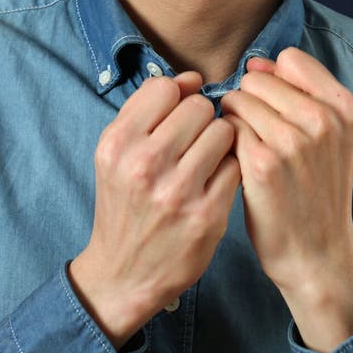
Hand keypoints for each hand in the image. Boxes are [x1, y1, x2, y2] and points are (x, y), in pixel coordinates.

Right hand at [69, 72, 239, 348]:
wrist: (124, 273)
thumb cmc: (125, 201)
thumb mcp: (119, 151)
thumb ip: (149, 108)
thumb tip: (192, 79)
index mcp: (118, 143)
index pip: (165, 88)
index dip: (178, 96)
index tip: (178, 114)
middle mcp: (144, 165)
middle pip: (199, 107)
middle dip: (201, 118)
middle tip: (194, 140)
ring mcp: (177, 192)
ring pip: (223, 132)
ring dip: (219, 142)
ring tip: (205, 159)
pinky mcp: (207, 216)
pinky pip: (235, 166)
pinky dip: (228, 170)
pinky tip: (213, 182)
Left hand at [220, 48, 352, 352]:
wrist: (317, 253)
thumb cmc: (316, 188)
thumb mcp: (331, 135)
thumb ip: (299, 90)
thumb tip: (255, 63)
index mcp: (344, 108)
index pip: (291, 59)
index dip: (274, 78)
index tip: (274, 105)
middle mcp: (323, 120)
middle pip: (258, 78)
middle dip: (250, 100)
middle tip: (260, 133)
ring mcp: (292, 141)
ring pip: (239, 99)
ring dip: (235, 119)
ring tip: (251, 146)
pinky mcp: (262, 163)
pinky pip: (227, 127)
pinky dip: (227, 140)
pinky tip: (240, 162)